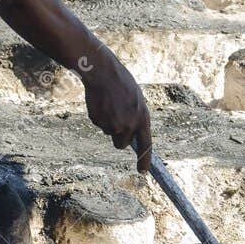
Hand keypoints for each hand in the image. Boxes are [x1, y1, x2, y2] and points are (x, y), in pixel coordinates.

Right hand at [82, 51, 151, 171]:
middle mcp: (128, 125)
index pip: (146, 145)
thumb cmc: (122, 84)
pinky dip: (99, 116)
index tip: (142, 171)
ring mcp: (112, 125)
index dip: (144, 160)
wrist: (103, 72)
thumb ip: (137, 119)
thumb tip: (133, 137)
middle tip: (117, 118)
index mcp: (142, 119)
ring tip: (110, 104)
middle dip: (119, 137)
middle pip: (121, 144)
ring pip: (109, 133)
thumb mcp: (136, 101)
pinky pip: (99, 125)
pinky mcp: (98, 121)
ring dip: (109, 123)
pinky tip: (101, 103)